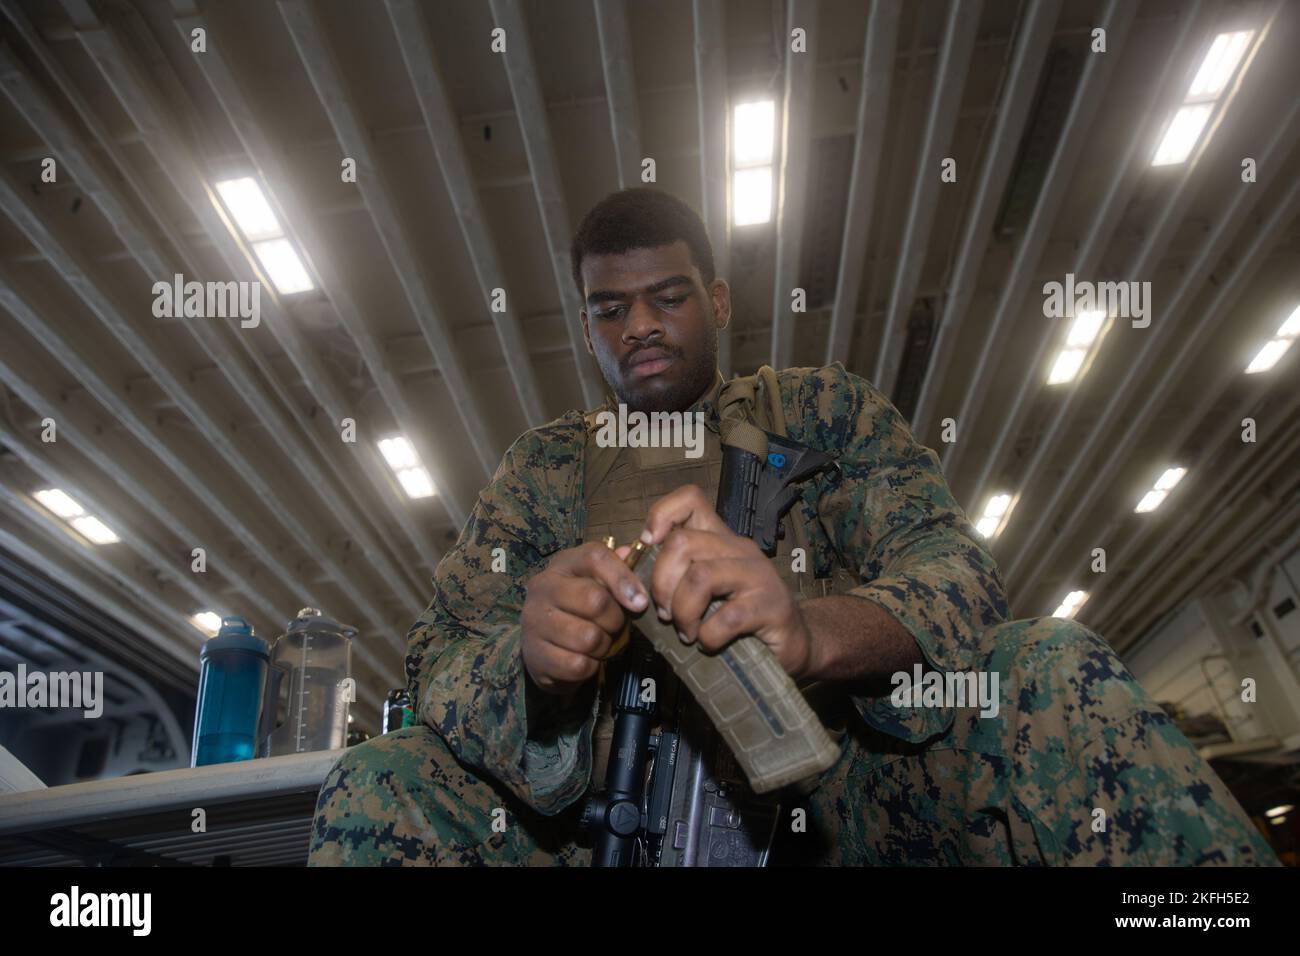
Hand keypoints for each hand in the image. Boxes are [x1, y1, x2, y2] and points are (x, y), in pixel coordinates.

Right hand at [521, 542, 648, 695]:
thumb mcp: (595, 582)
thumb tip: (630, 553)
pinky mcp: (534, 656)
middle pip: (595, 600)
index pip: (595, 558)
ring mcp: (533, 622)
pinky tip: (585, 659)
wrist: (541, 644)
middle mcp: (542, 588)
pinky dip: (590, 666)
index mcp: (562, 564)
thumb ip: (615, 568)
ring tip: (599, 643)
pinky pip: (578, 665)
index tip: (641, 603)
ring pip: (589, 638)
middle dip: (616, 620)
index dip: (623, 579)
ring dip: (604, 646)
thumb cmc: (578, 607)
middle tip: (614, 626)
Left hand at [641, 485, 814, 679]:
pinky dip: (708, 636)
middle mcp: (739, 549)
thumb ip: (668, 574)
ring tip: (687, 632)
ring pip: (700, 577)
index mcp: (720, 539)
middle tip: (666, 613)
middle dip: (661, 584)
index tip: (648, 546)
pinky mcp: (770, 606)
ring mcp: (757, 575)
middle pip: (683, 543)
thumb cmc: (740, 617)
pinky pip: (725, 617)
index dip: (661, 515)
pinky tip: (709, 643)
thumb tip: (625, 556)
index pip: (690, 500)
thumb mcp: (702, 591)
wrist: (794, 643)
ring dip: (682, 612)